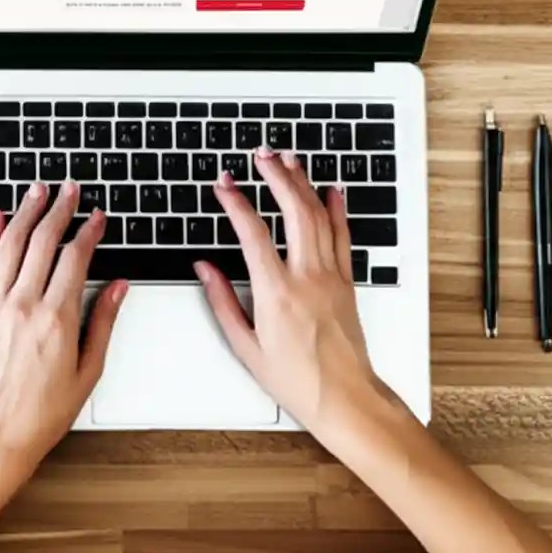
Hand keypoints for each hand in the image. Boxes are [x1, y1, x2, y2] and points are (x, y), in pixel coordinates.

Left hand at [0, 182, 128, 472]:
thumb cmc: (43, 412)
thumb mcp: (88, 371)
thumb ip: (102, 322)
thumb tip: (117, 287)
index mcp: (56, 318)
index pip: (75, 258)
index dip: (89, 231)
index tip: (97, 216)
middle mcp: (23, 305)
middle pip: (42, 241)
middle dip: (59, 209)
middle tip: (69, 189)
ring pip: (10, 245)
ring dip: (25, 212)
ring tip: (37, 191)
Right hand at [196, 148, 391, 442]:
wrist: (344, 397)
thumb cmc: (295, 379)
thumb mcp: (245, 346)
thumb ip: (222, 302)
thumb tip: (205, 268)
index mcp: (276, 294)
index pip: (253, 234)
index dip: (236, 203)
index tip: (224, 184)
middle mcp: (307, 278)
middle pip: (294, 212)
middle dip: (276, 176)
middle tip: (261, 155)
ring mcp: (331, 277)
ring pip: (319, 217)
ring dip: (303, 183)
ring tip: (290, 160)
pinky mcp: (346, 282)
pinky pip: (343, 236)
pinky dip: (337, 209)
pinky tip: (331, 191)